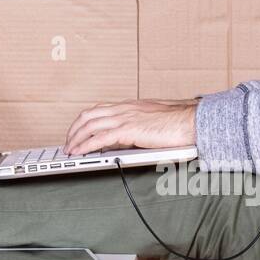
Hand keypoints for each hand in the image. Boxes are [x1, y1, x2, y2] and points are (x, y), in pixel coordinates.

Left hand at [64, 98, 197, 156]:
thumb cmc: (179, 123)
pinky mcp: (128, 130)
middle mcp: (124, 109)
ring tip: (69, 151)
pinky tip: (79, 153)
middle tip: (68, 143)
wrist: (191, 121)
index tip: (77, 132)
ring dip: (76, 139)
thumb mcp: (153, 121)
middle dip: (74, 130)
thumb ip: (138, 126)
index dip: (84, 121)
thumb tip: (128, 138)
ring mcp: (125, 118)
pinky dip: (85, 146)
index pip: (98, 110)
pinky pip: (100, 138)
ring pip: (89, 126)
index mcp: (129, 106)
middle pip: (88, 115)